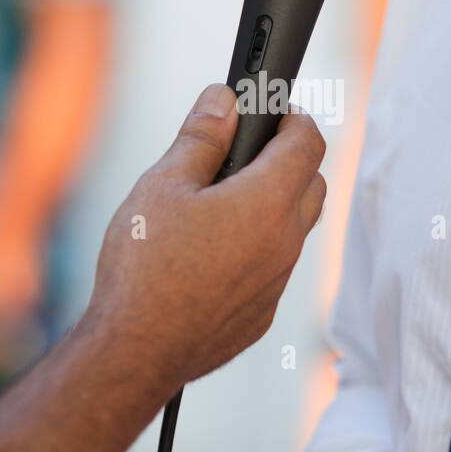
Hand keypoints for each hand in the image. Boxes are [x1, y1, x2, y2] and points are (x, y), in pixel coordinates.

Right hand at [82, 83, 326, 387]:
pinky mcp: (261, 314)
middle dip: (291, 159)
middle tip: (248, 151)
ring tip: (223, 200)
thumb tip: (223, 100)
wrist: (136, 352)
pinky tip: (212, 251)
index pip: (309, 142)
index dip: (294, 118)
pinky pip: (273, 268)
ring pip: (294, 229)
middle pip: (314, 184)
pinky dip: (257, 248)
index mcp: (268, 201)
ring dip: (275, 206)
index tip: (272, 113)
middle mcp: (285, 242)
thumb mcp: (164, 184)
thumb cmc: (145, 267)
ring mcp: (277, 283)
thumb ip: (201, 137)